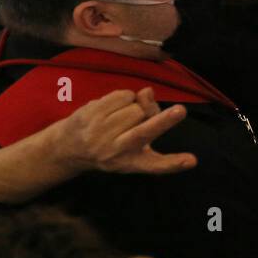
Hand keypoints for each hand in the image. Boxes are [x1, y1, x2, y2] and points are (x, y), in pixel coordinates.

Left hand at [52, 88, 196, 175]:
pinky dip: (125, 96)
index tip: (191, 160)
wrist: (67, 148)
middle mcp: (117, 151)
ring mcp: (101, 134)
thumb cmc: (110, 147)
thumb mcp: (134, 146)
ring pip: (136, 108)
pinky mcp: (89, 116)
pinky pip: (122, 95)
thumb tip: (147, 92)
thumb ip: (148, 121)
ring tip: (126, 114)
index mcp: (132, 163)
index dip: (174, 163)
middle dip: (164, 120)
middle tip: (181, 111)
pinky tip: (117, 106)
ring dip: (138, 106)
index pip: (156, 166)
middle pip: (145, 132)